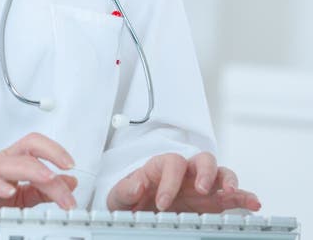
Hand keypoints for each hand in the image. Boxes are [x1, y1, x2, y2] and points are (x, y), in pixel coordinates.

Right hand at [0, 132, 77, 211]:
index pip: (36, 145)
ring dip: (32, 170)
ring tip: (48, 179)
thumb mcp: (20, 195)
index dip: (55, 151)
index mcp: (13, 160)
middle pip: (28, 148)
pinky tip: (9, 192)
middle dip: (50, 155)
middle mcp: (0, 160)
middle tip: (67, 170)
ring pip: (9, 162)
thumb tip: (69, 183)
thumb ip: (43, 190)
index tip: (71, 165)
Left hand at [106, 152, 260, 212]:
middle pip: (202, 159)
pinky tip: (253, 203)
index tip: (162, 203)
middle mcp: (185, 173)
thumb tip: (138, 184)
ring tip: (233, 193)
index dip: (169, 181)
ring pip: (220, 174)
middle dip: (205, 172)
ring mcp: (201, 186)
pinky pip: (231, 196)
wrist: (136, 215)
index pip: (172, 163)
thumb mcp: (120, 196)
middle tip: (202, 190)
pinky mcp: (211, 202)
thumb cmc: (130, 201)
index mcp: (162, 167)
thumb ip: (127, 188)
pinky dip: (244, 197)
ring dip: (229, 182)